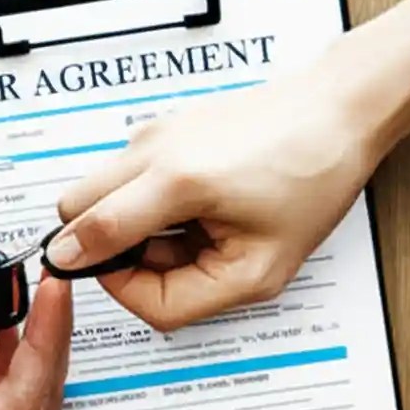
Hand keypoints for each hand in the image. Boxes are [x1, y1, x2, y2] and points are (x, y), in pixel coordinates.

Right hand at [47, 65, 384, 331]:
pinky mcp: (159, 128)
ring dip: (122, 223)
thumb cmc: (311, 179)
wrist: (336, 112)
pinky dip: (139, 202)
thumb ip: (183, 298)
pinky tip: (192, 208)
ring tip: (186, 232)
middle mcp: (154, 148)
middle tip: (161, 259)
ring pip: (93, 190)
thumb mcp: (260, 271)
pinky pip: (121, 176)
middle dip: (102, 245)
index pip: (93, 235)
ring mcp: (153, 133)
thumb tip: (131, 294)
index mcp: (177, 180)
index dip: (92, 271)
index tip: (117, 283)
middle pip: (72, 207)